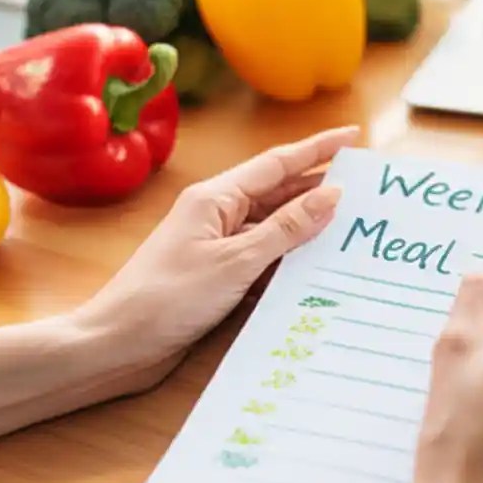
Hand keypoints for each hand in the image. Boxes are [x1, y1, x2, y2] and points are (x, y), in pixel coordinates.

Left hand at [74, 126, 358, 384]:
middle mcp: (217, 215)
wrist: (117, 345)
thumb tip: (330, 196)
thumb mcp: (236, 261)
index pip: (278, 164)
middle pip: (279, 193)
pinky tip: (317, 269)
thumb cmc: (167, 298)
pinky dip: (290, 262)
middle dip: (320, 188)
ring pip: (274, 228)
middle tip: (366, 188)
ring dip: (309, 228)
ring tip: (353, 228)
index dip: (318, 149)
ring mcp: (216, 246)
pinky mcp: (217, 276)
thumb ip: (287, 228)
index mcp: (216, 198)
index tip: (353, 137)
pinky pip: (264, 259)